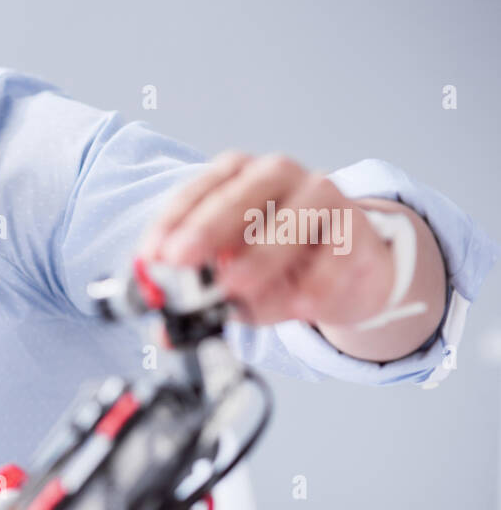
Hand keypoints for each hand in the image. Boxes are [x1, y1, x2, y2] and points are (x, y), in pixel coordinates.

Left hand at [139, 152, 395, 326]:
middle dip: (208, 227)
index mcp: (238, 178)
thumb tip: (164, 332)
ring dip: (260, 255)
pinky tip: (301, 305)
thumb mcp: (231, 282)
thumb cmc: (281, 268)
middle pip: (244, 193)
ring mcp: (323, 197)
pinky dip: (317, 281)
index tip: (151, 255)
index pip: (199, 190)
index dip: (171, 222)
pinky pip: (337, 254)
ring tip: (234, 284)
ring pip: (293, 220)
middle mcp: (280, 177)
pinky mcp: (357, 230)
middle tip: (181, 258)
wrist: (350, 274)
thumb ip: (199, 298)